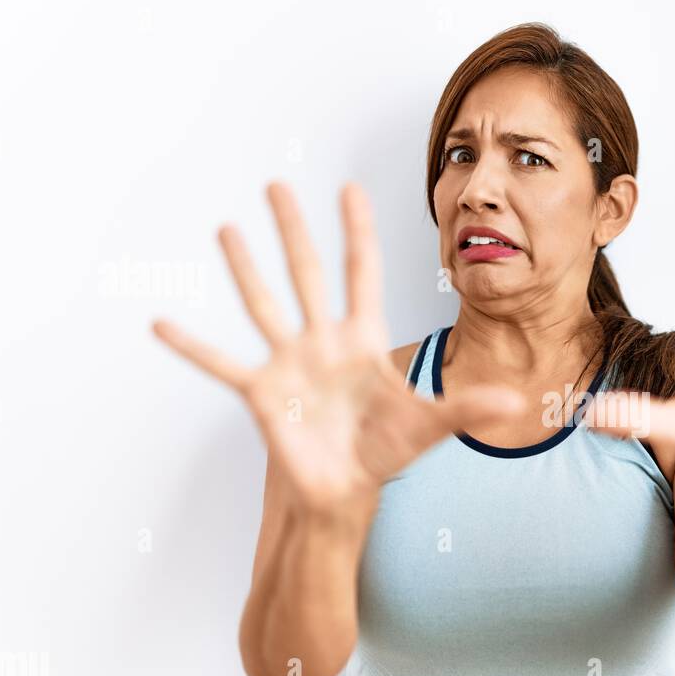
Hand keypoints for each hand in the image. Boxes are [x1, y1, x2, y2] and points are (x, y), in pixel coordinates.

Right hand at [151, 182, 524, 515]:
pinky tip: (161, 324)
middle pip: (307, 272)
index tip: (351, 188)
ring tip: (227, 228)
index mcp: (362, 339)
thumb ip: (466, 409)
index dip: (357, 230)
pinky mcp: (262, 393)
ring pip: (264, 303)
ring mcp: (289, 362)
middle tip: (277, 184)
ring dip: (245, 268)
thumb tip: (513, 403)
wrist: (346, 491)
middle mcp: (322, 341)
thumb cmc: (384, 453)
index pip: (361, 271)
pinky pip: (221, 364)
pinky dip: (192, 347)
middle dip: (293, 229)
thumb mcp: (430, 427)